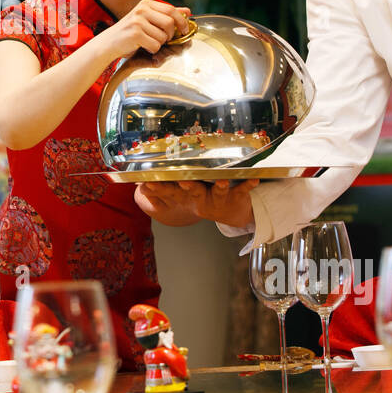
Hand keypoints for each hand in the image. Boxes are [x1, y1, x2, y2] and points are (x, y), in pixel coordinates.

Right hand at [93, 0, 190, 60]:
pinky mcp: (135, 34)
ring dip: (159, 43)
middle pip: (169, 22)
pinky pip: (155, 45)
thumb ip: (166, 14)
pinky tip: (143, 46)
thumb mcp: (147, 19)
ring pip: (163, 36)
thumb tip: (187, 11)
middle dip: (171, 34)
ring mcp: (138, 21)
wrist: (108, 43)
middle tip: (166, 39)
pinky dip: (152, 50)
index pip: (171, 9)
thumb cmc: (128, 32)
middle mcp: (141, 10)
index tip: (184, 29)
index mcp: (145, 3)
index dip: (181, 21)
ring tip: (148, 41)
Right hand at [138, 179, 258, 228]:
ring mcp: (220, 199)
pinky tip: (254, 178)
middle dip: (189, 188)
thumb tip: (138, 181)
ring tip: (223, 181)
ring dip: (221, 187)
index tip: (150, 181)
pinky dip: (248, 185)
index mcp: (188, 196)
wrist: (233, 213)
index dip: (160, 187)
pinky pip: (243, 190)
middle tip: (185, 182)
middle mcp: (203, 199)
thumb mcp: (183, 196)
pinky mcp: (237, 197)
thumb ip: (164, 188)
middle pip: (194, 193)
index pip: (171, 191)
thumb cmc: (205, 197)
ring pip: (219, 194)